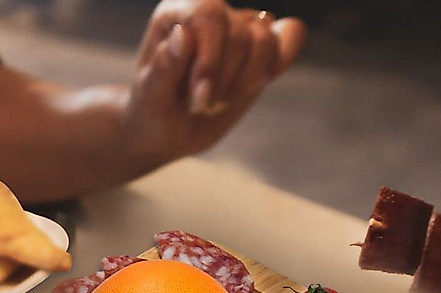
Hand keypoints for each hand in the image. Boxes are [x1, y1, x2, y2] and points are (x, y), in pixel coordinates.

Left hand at [123, 2, 304, 168]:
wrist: (166, 132)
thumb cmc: (153, 113)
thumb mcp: (150, 99)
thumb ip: (164, 68)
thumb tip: (183, 34)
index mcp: (178, 14)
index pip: (209, 13)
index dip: (210, 59)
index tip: (198, 101)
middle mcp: (210, 14)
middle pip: (240, 32)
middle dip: (225, 79)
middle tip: (202, 106)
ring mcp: (237, 29)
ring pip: (266, 37)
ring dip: (247, 79)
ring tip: (221, 99)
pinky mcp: (259, 51)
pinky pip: (290, 35)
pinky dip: (284, 57)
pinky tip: (259, 82)